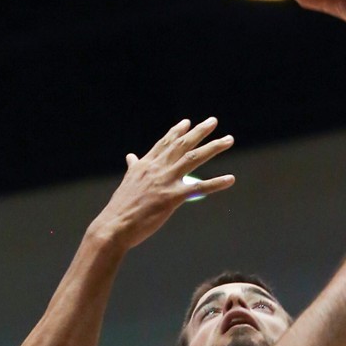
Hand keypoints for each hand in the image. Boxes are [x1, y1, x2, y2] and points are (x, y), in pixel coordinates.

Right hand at [88, 118, 235, 248]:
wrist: (115, 225)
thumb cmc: (121, 208)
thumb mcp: (127, 182)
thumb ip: (134, 167)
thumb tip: (131, 156)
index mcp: (145, 165)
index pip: (164, 143)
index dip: (177, 131)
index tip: (187, 122)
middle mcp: (157, 168)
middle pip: (182, 144)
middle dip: (199, 131)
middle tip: (213, 121)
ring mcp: (166, 181)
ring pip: (193, 158)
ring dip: (213, 147)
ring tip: (228, 140)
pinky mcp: (172, 197)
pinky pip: (199, 188)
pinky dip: (216, 183)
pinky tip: (230, 179)